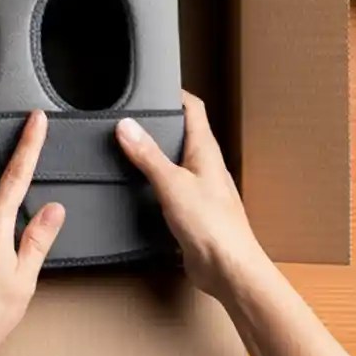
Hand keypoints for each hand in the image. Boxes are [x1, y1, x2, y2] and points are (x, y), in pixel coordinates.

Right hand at [115, 92, 269, 301]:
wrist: (229, 269)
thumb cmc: (212, 225)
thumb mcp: (172, 184)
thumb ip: (148, 155)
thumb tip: (126, 124)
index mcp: (206, 151)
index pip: (194, 109)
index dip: (175, 94)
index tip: (152, 85)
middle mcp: (205, 166)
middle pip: (184, 134)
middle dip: (159, 123)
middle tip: (130, 115)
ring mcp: (200, 190)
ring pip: (176, 162)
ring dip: (155, 154)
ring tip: (127, 146)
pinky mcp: (192, 213)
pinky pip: (171, 189)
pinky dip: (154, 183)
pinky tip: (138, 188)